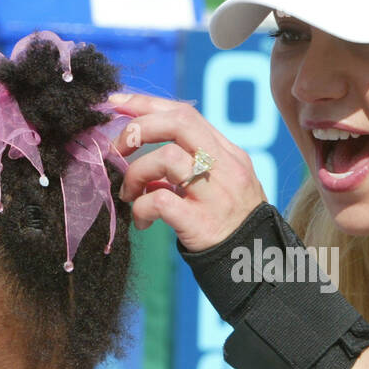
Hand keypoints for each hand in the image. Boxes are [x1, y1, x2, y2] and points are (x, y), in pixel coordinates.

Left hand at [107, 92, 267, 252]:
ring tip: (130, 194)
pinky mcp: (202, 222)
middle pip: (178, 123)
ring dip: (136, 173)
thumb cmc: (229, 223)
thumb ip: (189, 163)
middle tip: (117, 150)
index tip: (116, 104)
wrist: (252, 264)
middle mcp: (226, 167)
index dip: (146, 105)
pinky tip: (142, 221)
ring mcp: (216, 194)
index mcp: (228, 153)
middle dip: (138, 128)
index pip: (185, 114)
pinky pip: (161, 201)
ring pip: (167, 159)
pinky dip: (142, 207)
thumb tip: (139, 148)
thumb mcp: (219, 184)